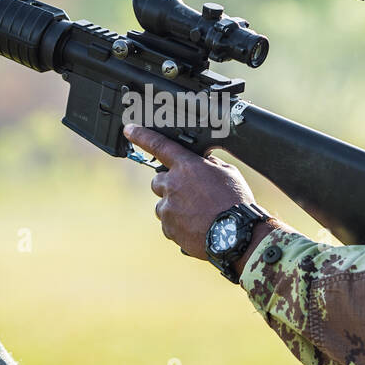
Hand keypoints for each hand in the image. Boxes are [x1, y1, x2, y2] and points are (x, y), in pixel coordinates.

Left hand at [123, 123, 256, 260]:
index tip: (129, 130)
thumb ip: (208, 164)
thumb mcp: (228, 173)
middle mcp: (173, 184)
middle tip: (190, 193)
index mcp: (187, 166)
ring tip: (196, 213)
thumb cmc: (235, 202)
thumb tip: (200, 162)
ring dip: (174, 206)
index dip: (141, 136)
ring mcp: (168, 208)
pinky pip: (168, 223)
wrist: (235, 234)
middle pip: (158, 180)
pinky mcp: (168, 228)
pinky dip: (178, 224)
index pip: (158, 145)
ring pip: (162, 204)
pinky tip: (196, 225)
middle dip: (170, 185)